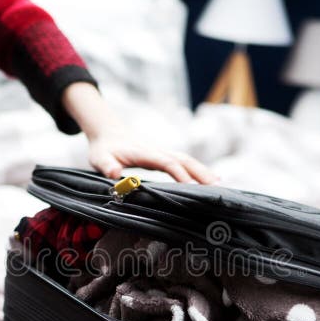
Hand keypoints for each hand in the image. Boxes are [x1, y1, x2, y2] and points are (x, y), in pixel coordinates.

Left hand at [88, 127, 216, 183]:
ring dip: (203, 171)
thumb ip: (107, 166)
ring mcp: (162, 153)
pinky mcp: (163, 157)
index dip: (180, 174)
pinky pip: (184, 163)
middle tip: (217, 187)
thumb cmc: (104, 149)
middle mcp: (158, 151)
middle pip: (184, 160)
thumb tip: (114, 175)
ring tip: (220, 185)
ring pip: (187, 161)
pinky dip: (197, 171)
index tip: (192, 187)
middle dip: (201, 172)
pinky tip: (209, 180)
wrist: (108, 133)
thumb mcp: (99, 158)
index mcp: (145, 153)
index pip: (168, 163)